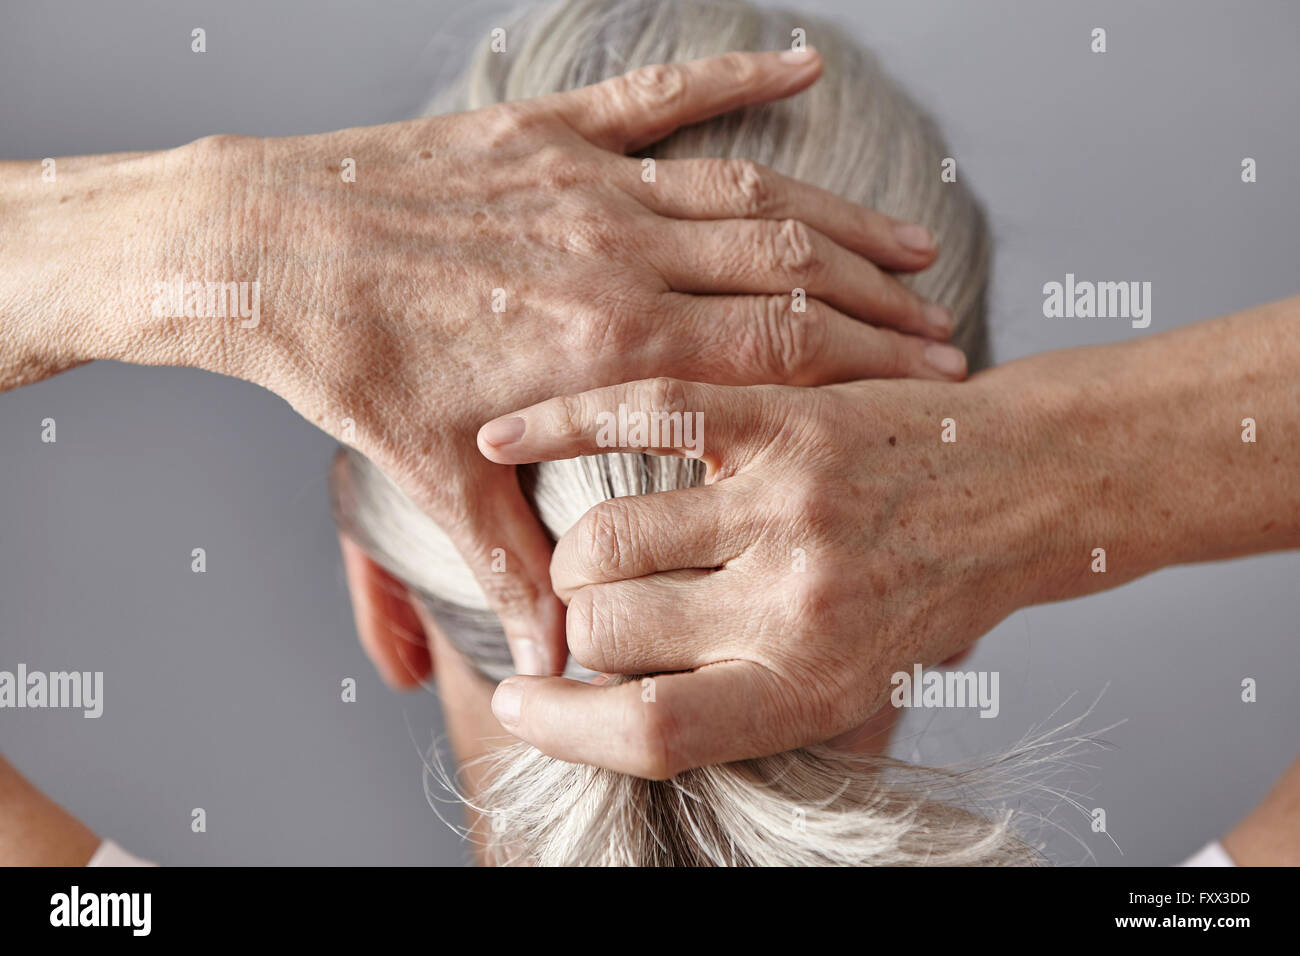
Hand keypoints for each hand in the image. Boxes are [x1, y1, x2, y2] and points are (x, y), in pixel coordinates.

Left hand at [142, 49, 961, 678]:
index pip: (771, 358)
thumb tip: (559, 661)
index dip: (859, 372)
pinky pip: (662, 93)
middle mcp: (619, 258)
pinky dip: (736, 75)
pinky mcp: (553, 135)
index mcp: (609, 346)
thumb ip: (517, 566)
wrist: (272, 255)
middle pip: (787, 275)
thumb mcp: (440, 478)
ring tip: (910, 244)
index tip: (923, 387)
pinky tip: (800, 66)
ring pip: (749, 196)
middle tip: (943, 329)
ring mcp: (590, 187)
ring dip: (838, 219)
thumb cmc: (357, 364)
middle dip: (877, 306)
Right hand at [474, 297, 1299, 774]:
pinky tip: (504, 438)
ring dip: (580, 549)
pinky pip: (638, 420)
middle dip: (583, 623)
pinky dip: (557, 426)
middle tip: (598, 606)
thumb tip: (619, 725)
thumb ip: (752, 710)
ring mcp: (788, 506)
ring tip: (600, 546)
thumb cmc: (933, 595)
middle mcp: (798, 605)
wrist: (1027, 487)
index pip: (651, 731)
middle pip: (609, 629)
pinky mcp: (782, 421)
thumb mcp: (865, 687)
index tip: (522, 700)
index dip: (564, 725)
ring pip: (606, 537)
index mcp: (813, 687)